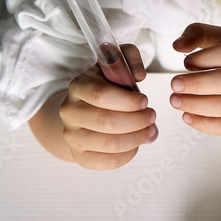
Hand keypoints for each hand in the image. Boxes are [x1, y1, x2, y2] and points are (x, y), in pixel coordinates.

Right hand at [59, 44, 156, 169]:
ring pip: (110, 144)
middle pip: (107, 122)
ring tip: (149, 129)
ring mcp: (72, 136)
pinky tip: (137, 143)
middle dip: (138, 120)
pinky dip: (129, 154)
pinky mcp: (80, 156)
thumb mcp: (116, 64)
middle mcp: (69, 112)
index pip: (102, 95)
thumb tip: (138, 75)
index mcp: (78, 86)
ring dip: (137, 137)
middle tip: (151, 116)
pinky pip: (108, 162)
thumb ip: (129, 58)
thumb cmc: (106, 87)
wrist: (83, 110)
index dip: (129, 100)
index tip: (144, 100)